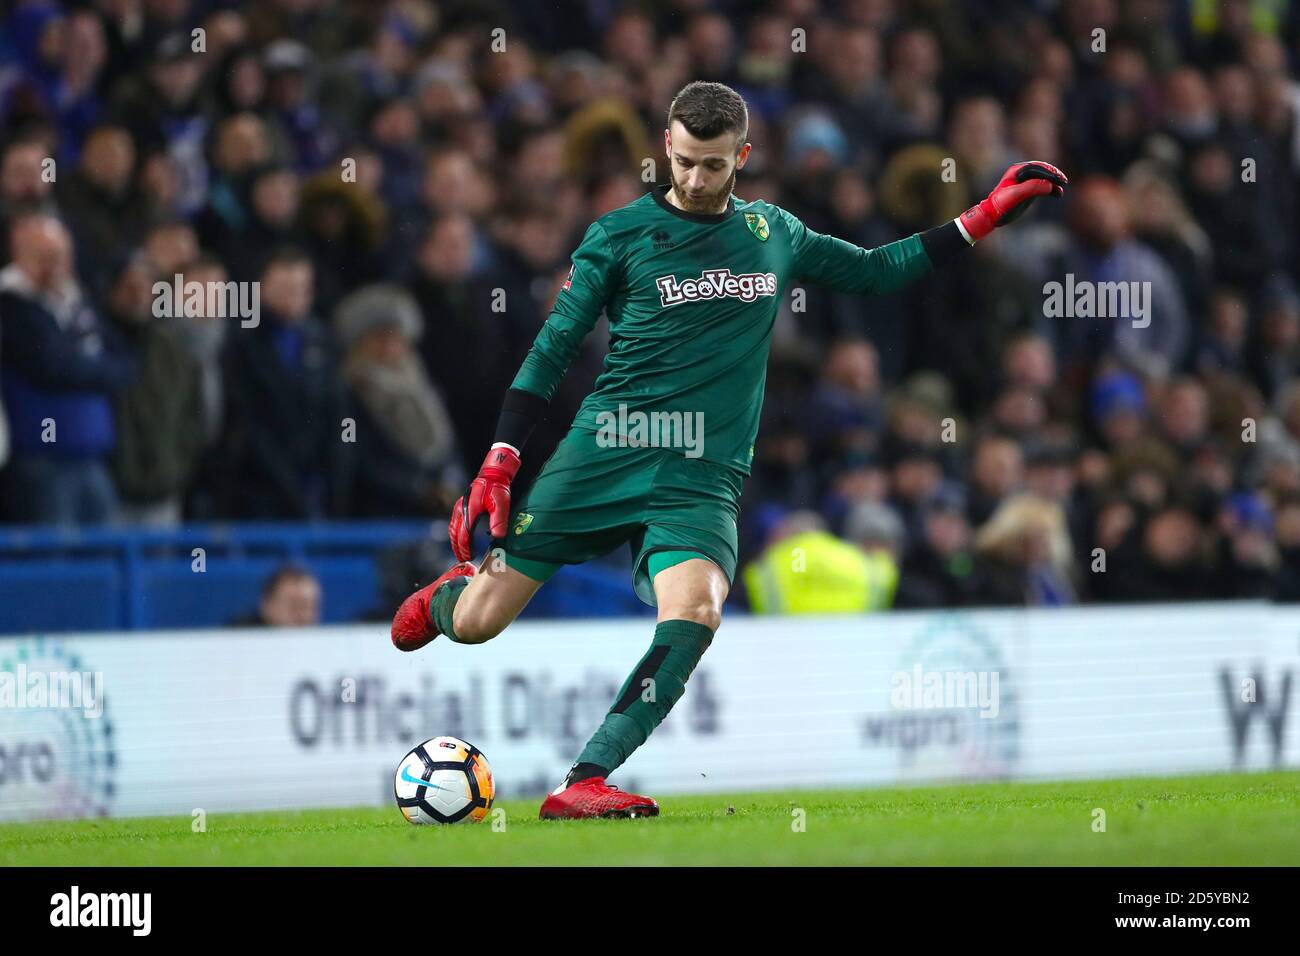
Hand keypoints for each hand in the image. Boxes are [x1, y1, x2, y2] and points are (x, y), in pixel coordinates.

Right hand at [448, 445, 521, 561]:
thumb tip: (498, 536)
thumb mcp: (501, 504)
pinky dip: (455, 534)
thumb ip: (499, 520)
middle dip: (458, 548)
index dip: (465, 548)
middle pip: (455, 534)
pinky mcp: (460, 506)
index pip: (464, 534)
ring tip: (460, 553)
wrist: (492, 474)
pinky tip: (460, 540)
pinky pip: (453, 524)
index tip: (470, 558)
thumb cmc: (497, 489)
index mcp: (470, 510)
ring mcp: (459, 507)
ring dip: (455, 543)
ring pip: (452, 529)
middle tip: (463, 560)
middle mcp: (461, 509)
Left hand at [960, 161, 1067, 241]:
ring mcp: (1026, 182)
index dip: (1049, 173)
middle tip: (1063, 181)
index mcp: (1017, 171)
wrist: (992, 216)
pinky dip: (1051, 190)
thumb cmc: (1000, 205)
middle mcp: (1022, 174)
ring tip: (1062, 187)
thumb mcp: (1014, 196)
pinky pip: (1043, 187)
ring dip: (1054, 182)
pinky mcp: (1028, 191)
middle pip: (1043, 171)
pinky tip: (1058, 194)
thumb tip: (1048, 184)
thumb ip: (1030, 188)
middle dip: (1054, 175)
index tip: (1059, 179)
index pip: (1037, 168)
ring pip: (1044, 179)